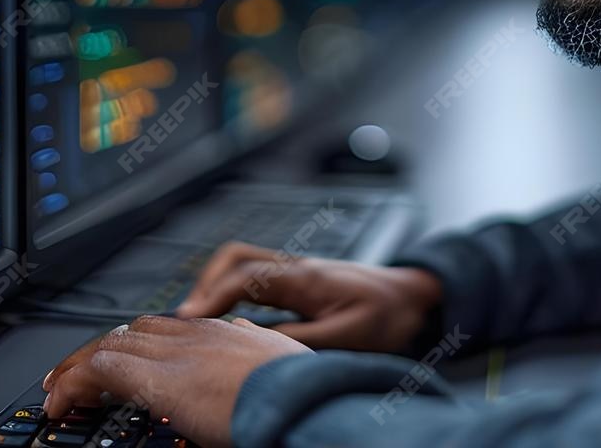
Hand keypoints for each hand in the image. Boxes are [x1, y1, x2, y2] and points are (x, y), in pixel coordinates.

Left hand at [40, 315, 310, 447]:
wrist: (307, 400)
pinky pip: (101, 370)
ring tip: (58, 390)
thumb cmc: (303, 391)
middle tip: (73, 373)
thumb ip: (255, 343)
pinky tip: (62, 403)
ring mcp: (175, 353)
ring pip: (110, 345)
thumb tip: (247, 334)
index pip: (165, 328)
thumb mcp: (280, 358)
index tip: (118, 359)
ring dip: (78, 366)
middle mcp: (195, 335)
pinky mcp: (158, 378)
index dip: (135, 342)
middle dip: (100, 350)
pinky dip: (74, 384)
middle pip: (132, 332)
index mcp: (224, 332)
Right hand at [174, 241, 443, 352]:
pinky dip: (232, 289)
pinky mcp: (300, 279)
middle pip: (235, 258)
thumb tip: (256, 342)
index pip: (244, 277)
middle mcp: (295, 267)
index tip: (188, 319)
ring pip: (242, 262)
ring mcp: (296, 269)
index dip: (211, 297)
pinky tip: (229, 316)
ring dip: (216, 284)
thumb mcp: (347, 335)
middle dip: (205, 284)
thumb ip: (301, 339)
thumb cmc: (388, 315)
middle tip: (186, 319)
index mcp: (303, 278)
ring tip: (200, 318)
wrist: (414, 296)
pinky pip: (255, 274)